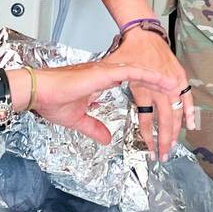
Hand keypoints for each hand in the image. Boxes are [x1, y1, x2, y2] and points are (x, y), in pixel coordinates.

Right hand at [29, 60, 182, 145]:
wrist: (37, 92)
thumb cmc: (51, 102)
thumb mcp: (77, 120)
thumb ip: (94, 128)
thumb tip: (106, 139)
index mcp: (99, 81)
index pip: (127, 81)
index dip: (143, 85)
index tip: (157, 92)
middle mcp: (104, 74)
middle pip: (137, 75)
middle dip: (155, 82)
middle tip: (174, 87)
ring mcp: (104, 72)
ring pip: (138, 72)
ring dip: (157, 78)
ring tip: (175, 83)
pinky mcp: (103, 73)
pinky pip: (130, 72)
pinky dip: (147, 75)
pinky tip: (160, 79)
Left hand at [116, 27, 191, 160]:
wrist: (142, 32)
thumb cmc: (127, 50)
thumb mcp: (112, 70)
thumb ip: (106, 85)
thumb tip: (93, 105)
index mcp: (142, 88)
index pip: (147, 119)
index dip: (147, 136)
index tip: (148, 149)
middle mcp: (159, 87)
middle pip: (165, 120)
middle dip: (165, 140)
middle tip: (164, 155)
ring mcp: (172, 82)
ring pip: (176, 112)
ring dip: (176, 129)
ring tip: (174, 144)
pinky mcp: (179, 76)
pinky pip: (187, 96)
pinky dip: (189, 110)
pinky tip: (191, 124)